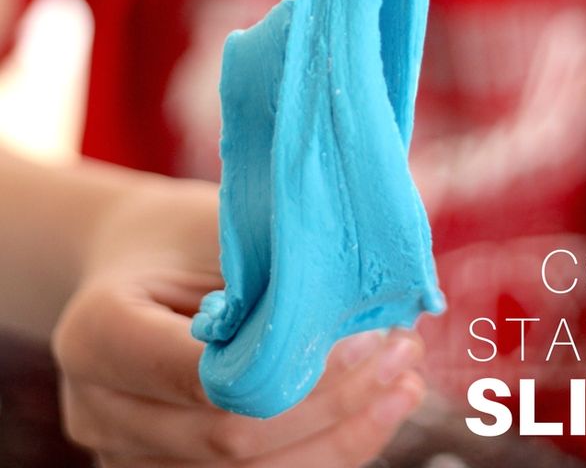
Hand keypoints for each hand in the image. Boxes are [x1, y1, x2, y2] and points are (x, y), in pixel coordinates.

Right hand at [52, 179, 424, 465]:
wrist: (130, 260)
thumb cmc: (182, 230)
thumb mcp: (219, 225)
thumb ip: (273, 273)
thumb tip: (374, 303)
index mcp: (97, 332)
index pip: (203, 379)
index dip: (296, 370)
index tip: (371, 336)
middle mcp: (99, 410)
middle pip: (228, 443)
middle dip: (333, 406)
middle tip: (402, 356)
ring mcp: (125, 453)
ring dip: (341, 438)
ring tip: (403, 384)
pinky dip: (322, 450)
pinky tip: (375, 410)